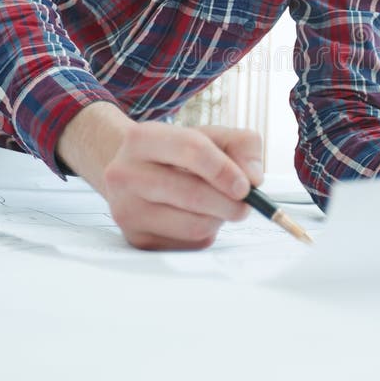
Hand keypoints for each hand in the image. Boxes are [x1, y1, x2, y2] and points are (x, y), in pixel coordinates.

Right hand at [57, 102, 262, 249]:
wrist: (133, 173)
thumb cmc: (177, 154)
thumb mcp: (210, 135)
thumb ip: (243, 145)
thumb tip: (254, 178)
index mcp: (143, 138)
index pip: (191, 150)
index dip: (225, 170)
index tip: (246, 186)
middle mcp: (125, 174)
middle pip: (192, 194)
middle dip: (230, 203)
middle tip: (245, 203)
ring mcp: (127, 210)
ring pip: (193, 225)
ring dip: (220, 219)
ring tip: (220, 206)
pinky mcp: (137, 239)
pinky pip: (189, 244)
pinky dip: (206, 233)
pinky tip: (198, 218)